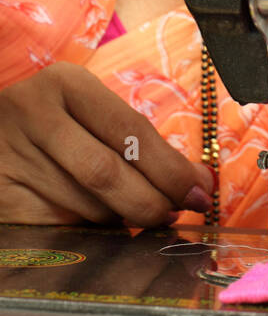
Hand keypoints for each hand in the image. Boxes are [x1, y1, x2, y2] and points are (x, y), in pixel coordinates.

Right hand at [0, 62, 213, 226]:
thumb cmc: (56, 124)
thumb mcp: (93, 114)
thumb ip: (142, 143)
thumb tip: (200, 183)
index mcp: (66, 83)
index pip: (130, 130)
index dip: (171, 168)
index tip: (200, 193)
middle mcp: (33, 113)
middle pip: (106, 172)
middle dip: (151, 202)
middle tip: (173, 215)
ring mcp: (9, 155)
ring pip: (84, 206)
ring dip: (120, 219)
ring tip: (131, 213)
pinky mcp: (0, 196)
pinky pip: (59, 226)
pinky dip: (88, 232)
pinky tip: (95, 223)